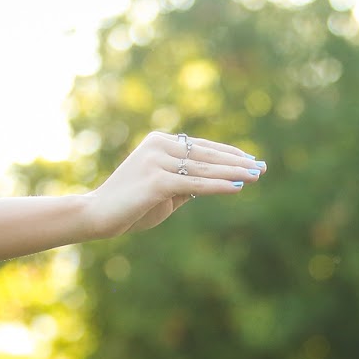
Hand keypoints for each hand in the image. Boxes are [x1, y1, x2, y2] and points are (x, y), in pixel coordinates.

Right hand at [83, 131, 265, 237]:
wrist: (96, 216)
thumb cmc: (130, 206)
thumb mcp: (164, 191)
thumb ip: (187, 183)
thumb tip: (217, 181)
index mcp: (160, 142)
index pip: (201, 148)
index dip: (229, 155)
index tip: (251, 161)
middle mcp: (159, 145)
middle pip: (206, 155)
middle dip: (237, 162)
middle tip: (262, 168)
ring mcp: (156, 161)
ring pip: (204, 169)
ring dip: (233, 172)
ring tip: (256, 175)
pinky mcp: (156, 181)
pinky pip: (194, 184)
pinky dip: (218, 185)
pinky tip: (237, 186)